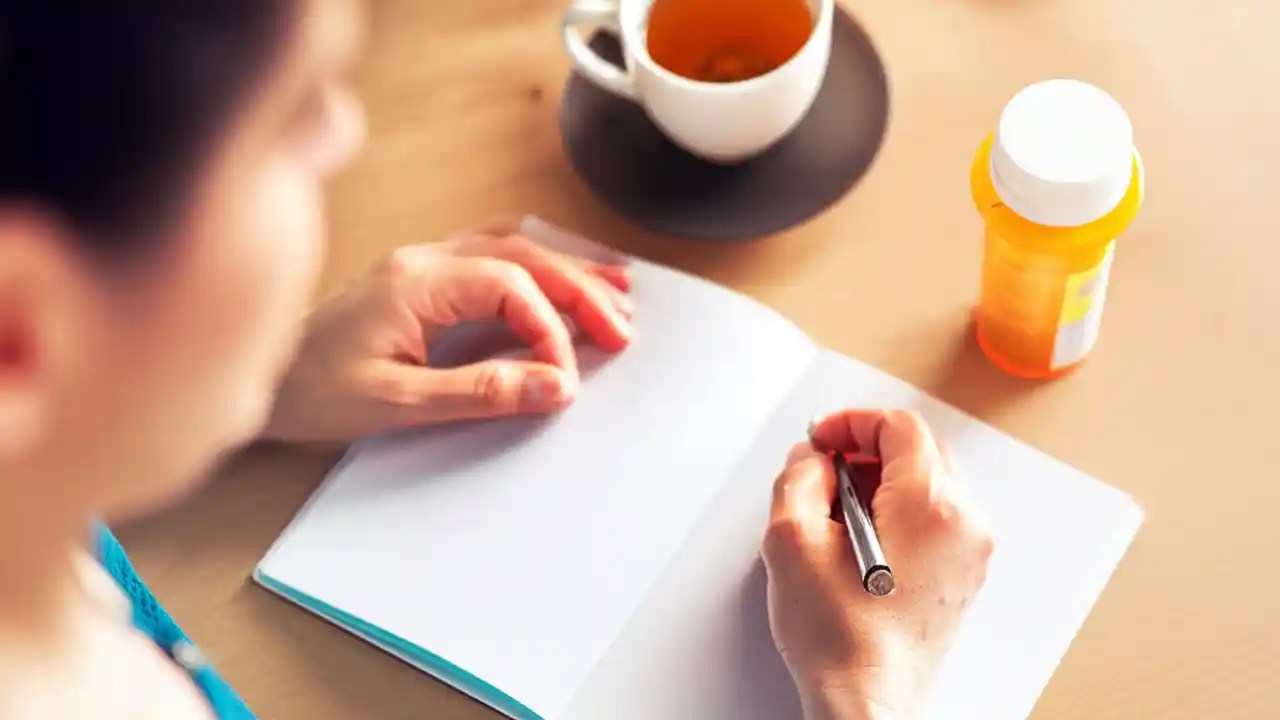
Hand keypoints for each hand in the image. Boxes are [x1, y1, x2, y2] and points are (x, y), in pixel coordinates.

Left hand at [263, 219, 632, 441]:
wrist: (261, 382)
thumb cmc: (313, 391)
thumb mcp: (398, 402)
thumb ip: (481, 390)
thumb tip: (553, 385)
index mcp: (416, 282)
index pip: (510, 286)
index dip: (549, 327)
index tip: (565, 374)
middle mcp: (424, 261)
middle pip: (523, 256)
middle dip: (579, 290)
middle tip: (623, 326)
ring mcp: (423, 266)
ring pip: (513, 249)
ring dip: (566, 269)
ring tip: (617, 289)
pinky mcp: (423, 281)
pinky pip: (492, 257)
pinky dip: (536, 267)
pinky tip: (562, 274)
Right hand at [762, 410, 994, 719]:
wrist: (867, 702)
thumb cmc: (841, 640)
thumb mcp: (791, 540)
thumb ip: (799, 478)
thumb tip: (812, 459)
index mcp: (931, 506)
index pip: (900, 427)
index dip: (853, 421)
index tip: (822, 438)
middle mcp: (964, 524)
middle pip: (921, 451)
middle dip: (868, 449)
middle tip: (826, 468)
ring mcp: (969, 553)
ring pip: (930, 484)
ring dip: (882, 481)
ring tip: (836, 510)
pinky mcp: (962, 577)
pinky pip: (935, 519)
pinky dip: (899, 511)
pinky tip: (860, 539)